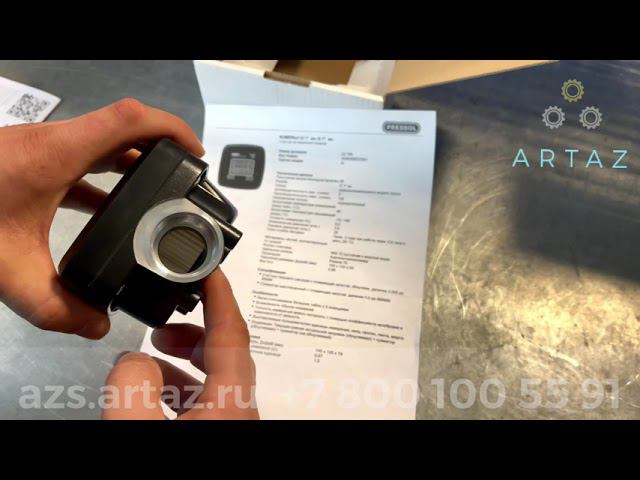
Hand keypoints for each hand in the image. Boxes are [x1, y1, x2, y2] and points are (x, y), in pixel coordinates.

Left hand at [0, 99, 203, 338]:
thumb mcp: (8, 273)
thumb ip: (56, 307)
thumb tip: (97, 326)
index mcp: (55, 155)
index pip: (129, 120)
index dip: (172, 129)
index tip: (197, 154)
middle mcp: (50, 142)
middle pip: (122, 129)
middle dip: (161, 151)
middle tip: (185, 180)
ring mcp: (36, 147)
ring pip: (99, 142)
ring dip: (131, 163)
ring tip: (156, 194)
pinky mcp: (24, 159)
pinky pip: (77, 158)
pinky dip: (100, 177)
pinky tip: (105, 208)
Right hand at [102, 269, 258, 419]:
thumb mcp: (134, 425)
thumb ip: (133, 382)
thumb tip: (135, 358)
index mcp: (231, 400)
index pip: (232, 331)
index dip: (219, 294)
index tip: (207, 268)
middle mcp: (242, 411)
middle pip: (226, 353)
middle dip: (193, 330)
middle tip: (159, 326)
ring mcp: (232, 425)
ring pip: (215, 382)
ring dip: (183, 363)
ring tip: (148, 359)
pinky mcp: (219, 433)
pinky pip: (207, 405)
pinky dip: (181, 389)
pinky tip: (153, 394)